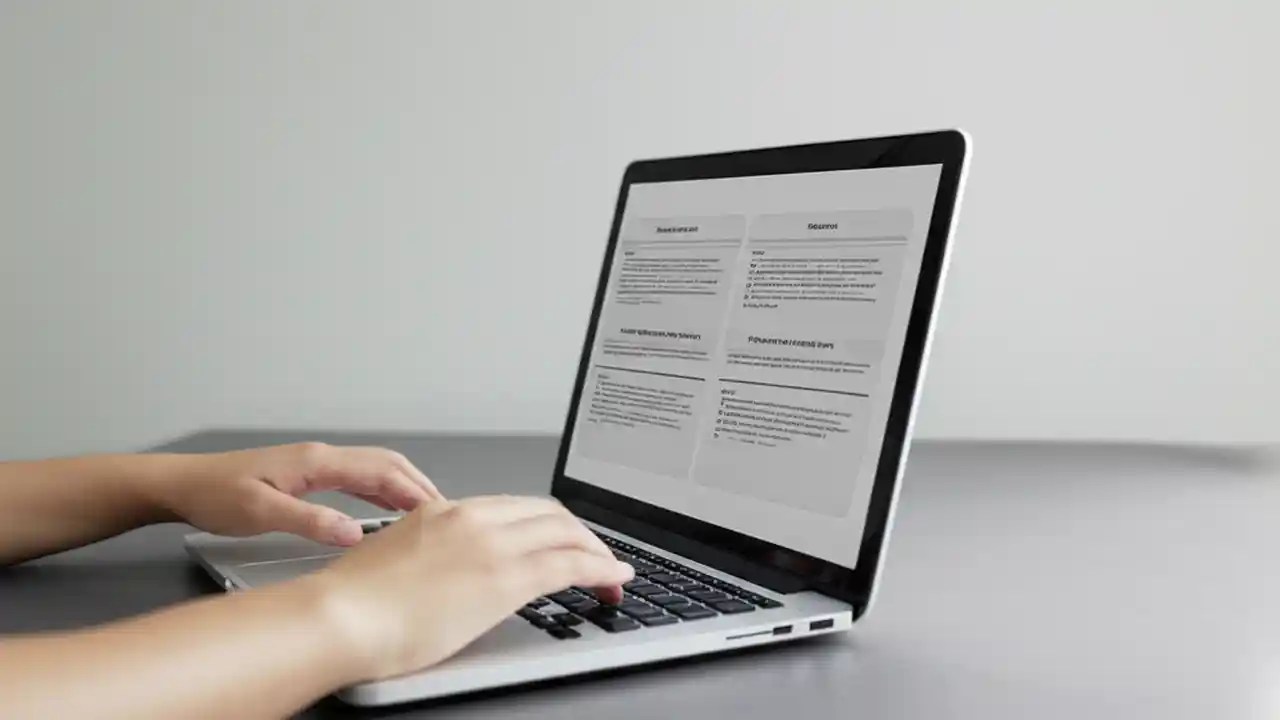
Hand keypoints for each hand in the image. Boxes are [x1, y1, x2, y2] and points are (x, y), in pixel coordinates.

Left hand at [151, 443, 442, 545]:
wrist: (182, 484)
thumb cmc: (215, 496)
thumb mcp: (261, 514)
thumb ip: (310, 521)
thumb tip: (355, 533)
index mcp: (317, 462)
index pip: (380, 472)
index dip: (413, 491)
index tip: (439, 512)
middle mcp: (322, 456)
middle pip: (385, 463)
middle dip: (418, 484)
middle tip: (445, 512)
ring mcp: (315, 463)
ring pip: (374, 468)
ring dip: (403, 486)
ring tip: (427, 511)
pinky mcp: (307, 473)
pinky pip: (357, 476)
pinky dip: (382, 489)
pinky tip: (388, 508)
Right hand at [311, 495, 633, 681]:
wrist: (339, 617)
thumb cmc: (354, 604)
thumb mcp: (401, 563)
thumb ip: (434, 559)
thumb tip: (451, 579)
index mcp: (447, 512)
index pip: (516, 508)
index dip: (548, 525)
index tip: (561, 541)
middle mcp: (474, 518)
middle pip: (548, 513)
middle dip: (579, 535)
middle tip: (595, 557)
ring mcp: (492, 544)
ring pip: (566, 533)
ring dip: (596, 552)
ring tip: (611, 572)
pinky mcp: (506, 576)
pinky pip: (570, 564)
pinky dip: (600, 568)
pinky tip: (613, 579)